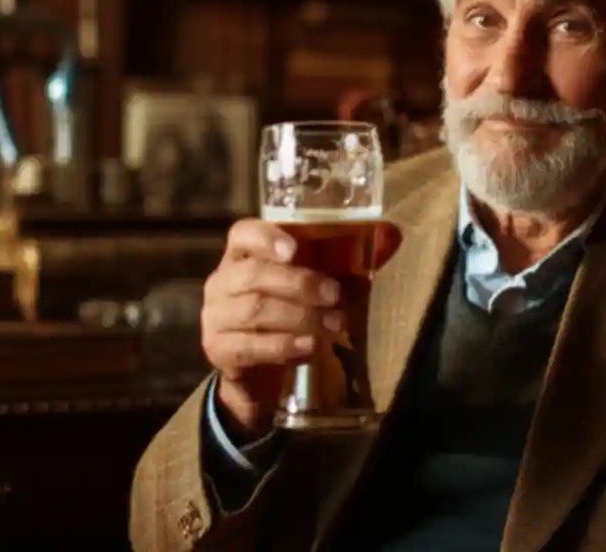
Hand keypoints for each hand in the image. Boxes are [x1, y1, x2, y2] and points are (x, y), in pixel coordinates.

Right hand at [201, 218, 401, 437]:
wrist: (257, 372)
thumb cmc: (288, 314)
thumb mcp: (314, 287)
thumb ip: (347, 262)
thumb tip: (390, 235)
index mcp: (242, 256)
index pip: (242, 233)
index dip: (266, 237)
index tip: (294, 249)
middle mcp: (222, 282)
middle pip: (254, 274)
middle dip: (299, 283)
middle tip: (335, 295)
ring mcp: (215, 317)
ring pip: (255, 310)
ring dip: (300, 316)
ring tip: (334, 324)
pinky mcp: (218, 349)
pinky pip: (250, 345)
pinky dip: (283, 345)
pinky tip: (309, 348)